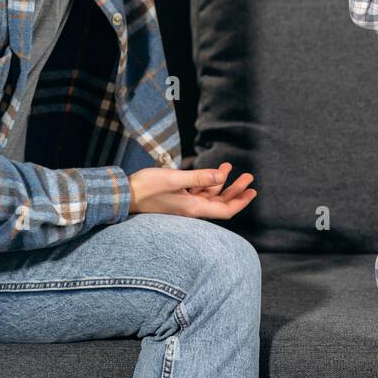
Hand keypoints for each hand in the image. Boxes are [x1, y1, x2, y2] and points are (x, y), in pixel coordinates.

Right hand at [128, 161, 256, 218]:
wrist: (124, 194)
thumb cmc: (147, 187)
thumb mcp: (174, 179)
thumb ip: (198, 178)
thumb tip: (221, 177)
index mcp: (194, 209)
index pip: (225, 210)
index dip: (241, 201)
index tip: (253, 190)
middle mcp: (191, 210)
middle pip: (220, 203)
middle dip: (236, 191)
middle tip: (249, 177)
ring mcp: (184, 205)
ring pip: (210, 196)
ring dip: (222, 184)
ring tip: (231, 167)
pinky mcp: (177, 199)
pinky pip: (198, 192)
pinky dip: (207, 182)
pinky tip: (211, 170)